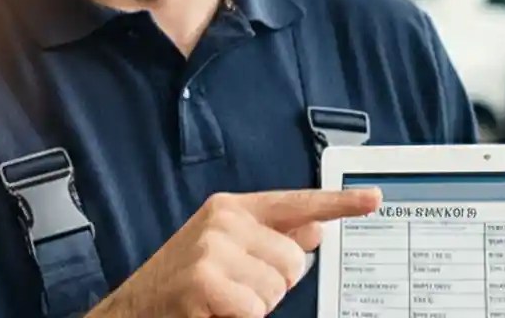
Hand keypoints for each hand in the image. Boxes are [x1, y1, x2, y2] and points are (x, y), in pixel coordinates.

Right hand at [91, 188, 380, 317]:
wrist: (129, 313)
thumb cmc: (182, 288)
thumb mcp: (226, 254)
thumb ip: (270, 240)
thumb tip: (316, 229)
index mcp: (231, 209)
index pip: (296, 203)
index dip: (339, 203)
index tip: (374, 199)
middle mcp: (222, 220)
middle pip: (294, 261)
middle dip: (271, 287)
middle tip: (230, 293)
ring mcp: (212, 248)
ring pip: (276, 289)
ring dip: (254, 308)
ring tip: (218, 303)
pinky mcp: (204, 280)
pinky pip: (254, 310)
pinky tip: (211, 313)